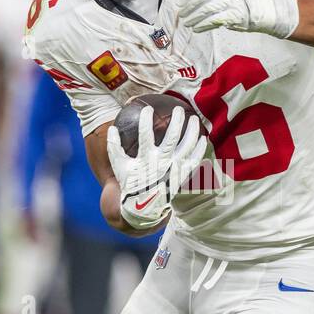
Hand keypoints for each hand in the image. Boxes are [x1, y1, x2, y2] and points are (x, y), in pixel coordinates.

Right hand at [106, 104, 206, 229]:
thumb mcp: (119, 166)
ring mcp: (174, 169)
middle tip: (179, 109)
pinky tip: (203, 139)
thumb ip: (114, 147)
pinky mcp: (182, 175)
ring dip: (192, 131)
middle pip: (172, 137)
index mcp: (145, 159)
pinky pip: (194, 160)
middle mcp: (162, 163)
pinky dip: (199, 149)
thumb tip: (111, 128)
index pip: (145, 134)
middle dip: (177, 120)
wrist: (144, 206)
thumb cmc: (131, 183)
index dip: (145, 120)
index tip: (147, 108)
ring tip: (194, 119)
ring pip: (187, 146)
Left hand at [177, 0, 297, 37]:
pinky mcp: (236, 16)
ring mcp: (234, 1)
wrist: (257, 12)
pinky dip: (203, 25)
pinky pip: (215, 20)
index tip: (179, 2)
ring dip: (194, 17)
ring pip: (208, 8)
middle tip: (182, 14)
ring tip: (188, 23)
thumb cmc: (234, 0)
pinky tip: (197, 29)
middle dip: (189, 6)